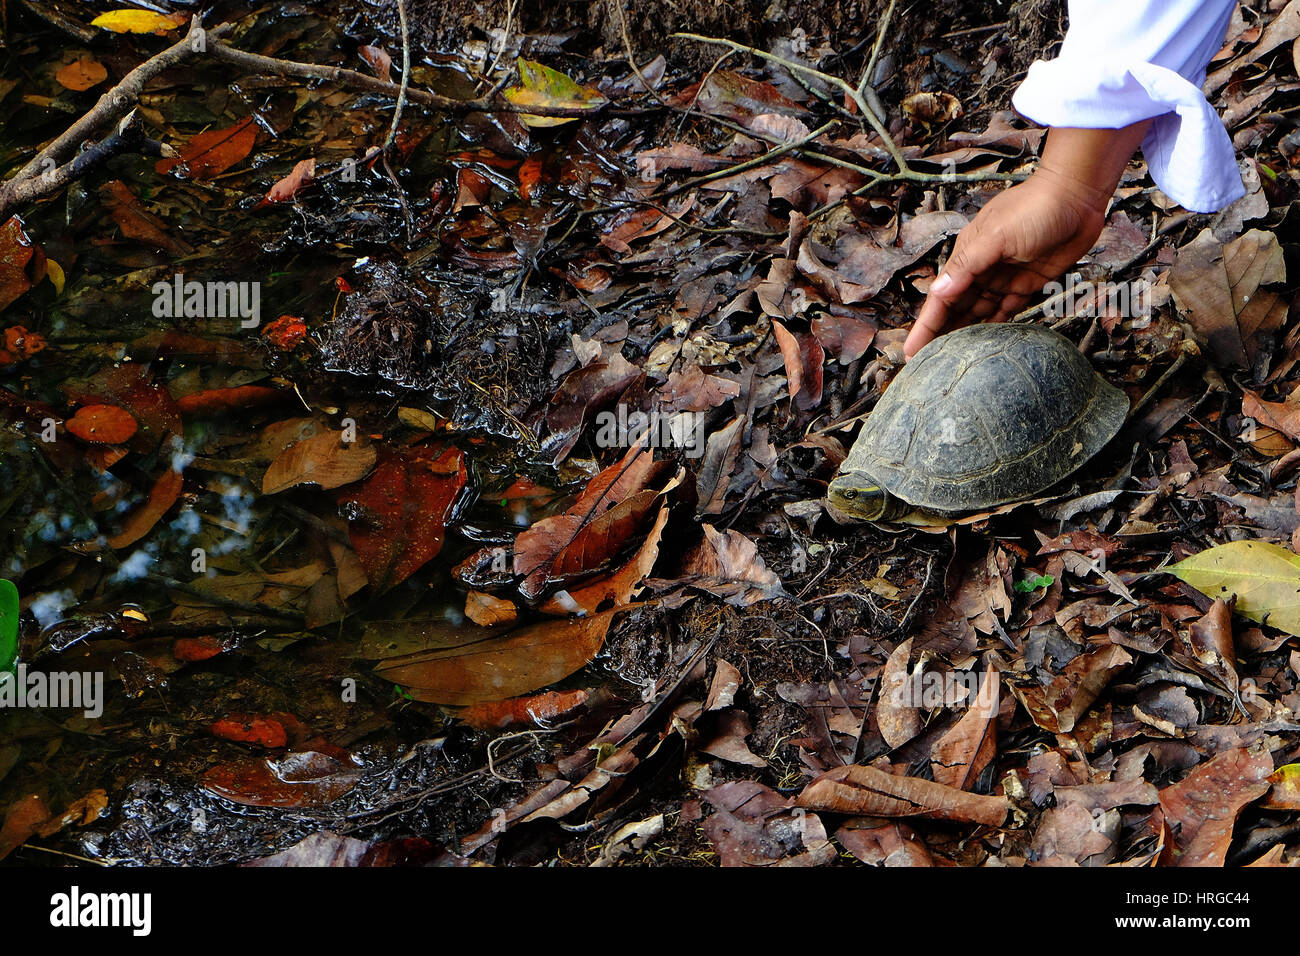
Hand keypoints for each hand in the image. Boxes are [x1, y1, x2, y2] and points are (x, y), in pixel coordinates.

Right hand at [904, 122, 1150, 358]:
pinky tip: (986, 342)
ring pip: (979, 312)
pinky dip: (995, 325)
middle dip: (941, 334)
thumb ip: (967, 266)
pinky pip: (1006, 310)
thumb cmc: (1034, 209)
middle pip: (956, 309)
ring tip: (954, 361)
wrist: (1076, 196)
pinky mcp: (1028, 283)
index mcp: (967, 256)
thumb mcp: (996, 236)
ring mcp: (1004, 277)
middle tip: (929, 365)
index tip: (911, 351)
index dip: (925, 326)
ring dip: (967, 333)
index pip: (940, 299)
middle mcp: (981, 270)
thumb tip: (938, 292)